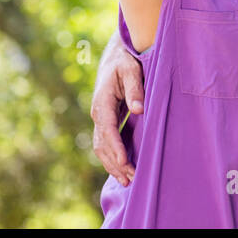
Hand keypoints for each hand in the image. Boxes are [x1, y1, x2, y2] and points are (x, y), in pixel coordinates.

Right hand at [91, 44, 144, 185]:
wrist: (115, 56)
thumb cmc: (125, 61)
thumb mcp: (132, 70)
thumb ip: (135, 88)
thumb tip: (138, 109)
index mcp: (102, 101)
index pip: (107, 129)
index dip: (115, 147)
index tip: (125, 162)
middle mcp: (98, 113)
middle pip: (102, 144)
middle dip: (115, 163)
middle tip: (131, 179)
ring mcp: (100, 118)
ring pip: (102, 147)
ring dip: (113, 165)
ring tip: (127, 181)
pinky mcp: (106, 121)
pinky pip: (106, 143)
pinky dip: (112, 158)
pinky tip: (122, 169)